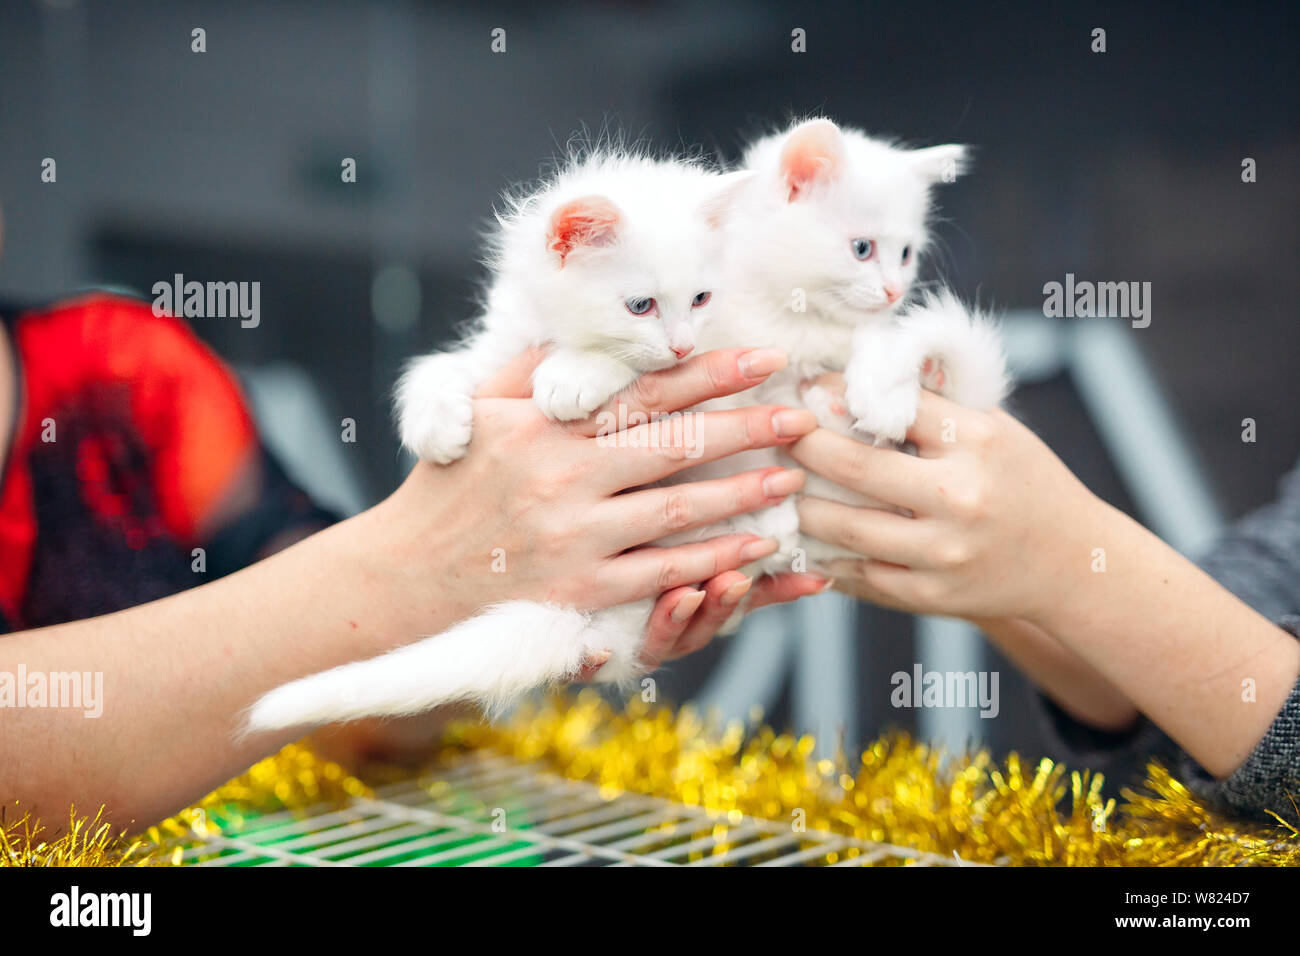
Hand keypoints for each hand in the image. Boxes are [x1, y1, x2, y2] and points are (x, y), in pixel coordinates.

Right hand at [361, 346, 826, 646]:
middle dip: (746, 429)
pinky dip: (712, 559)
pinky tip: (755, 549)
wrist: (401, 579)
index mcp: (541, 424)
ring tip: (791, 479)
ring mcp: (571, 536)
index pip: (642, 392)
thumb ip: (532, 369)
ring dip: (742, 494)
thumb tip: (582, 324)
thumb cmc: (445, 487)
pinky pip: (660, 572)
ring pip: (678, 510)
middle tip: (801, 417)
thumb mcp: (473, 411)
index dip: (710, 375)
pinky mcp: (577, 591)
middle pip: (675, 446)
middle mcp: (560, 475)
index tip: (764, 361)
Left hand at [789, 389, 1101, 622]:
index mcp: (978, 443)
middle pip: (854, 467)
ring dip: (799, 502)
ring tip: (775, 482)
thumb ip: (931, 406)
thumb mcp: (994, 428)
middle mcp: (960, 497)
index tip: (802, 386)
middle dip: (801, 445)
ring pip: (843, 526)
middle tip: (773, 431)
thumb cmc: (1022, 480)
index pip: (890, 406)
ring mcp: (942, 552)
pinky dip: (822, 552)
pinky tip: (798, 533)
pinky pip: (857, 572)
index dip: (835, 393)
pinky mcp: (929, 595)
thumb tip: (852, 376)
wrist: (1071, 562)